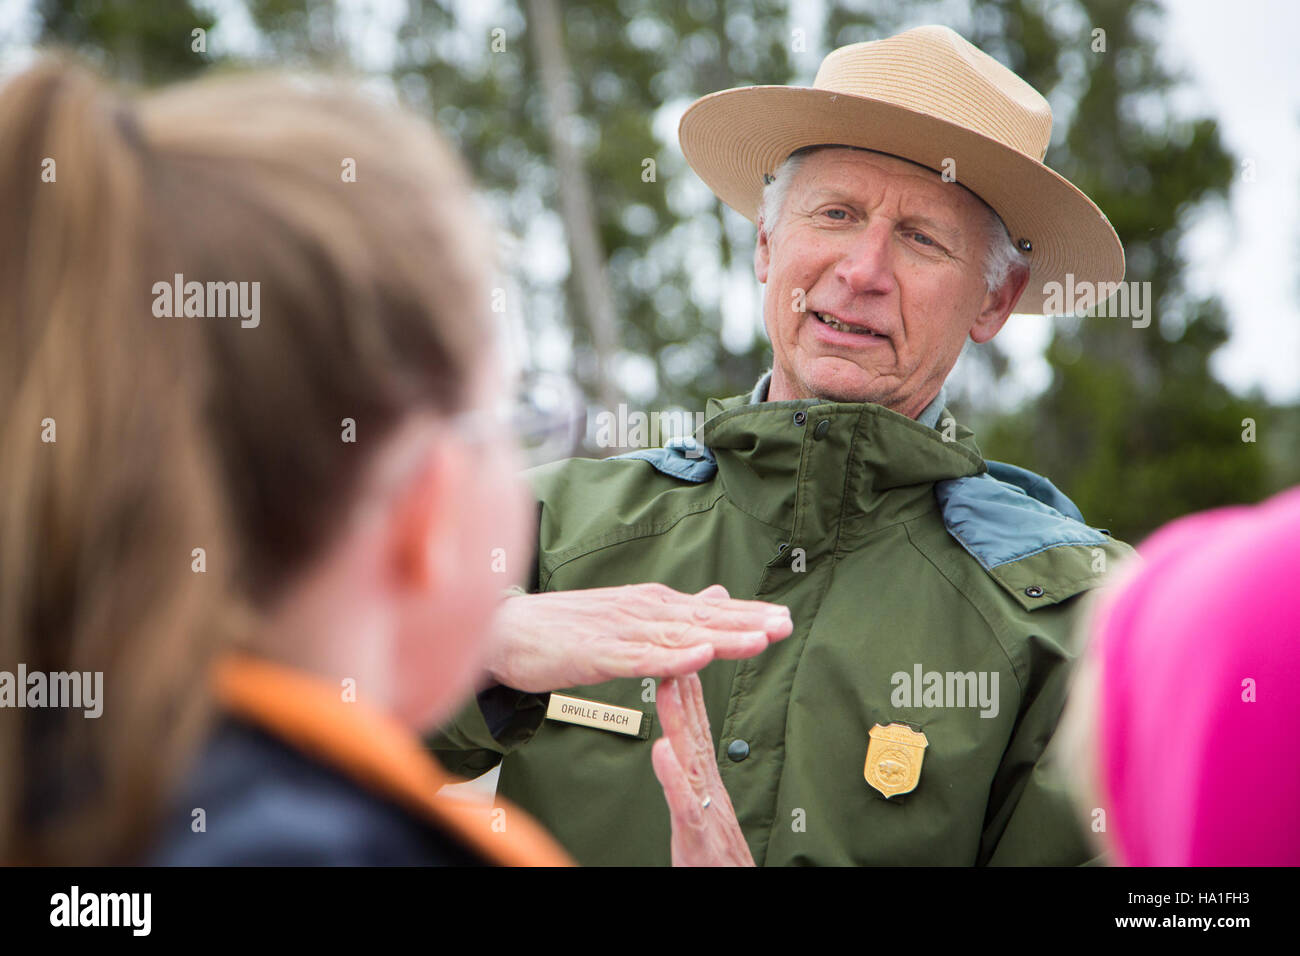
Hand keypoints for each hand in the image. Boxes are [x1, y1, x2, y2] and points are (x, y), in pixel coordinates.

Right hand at [484, 583, 791, 693]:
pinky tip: (700, 656)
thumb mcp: (627, 615)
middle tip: (786, 624)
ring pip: (681, 636)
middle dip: (747, 621)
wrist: (508, 631)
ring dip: (722, 637)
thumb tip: (718, 596)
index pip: (708, 610)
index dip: (746, 614)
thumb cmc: (566, 627)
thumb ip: (673, 612)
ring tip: (760, 639)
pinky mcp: (599, 655)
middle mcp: (642, 612)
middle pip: (703, 618)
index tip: (784, 618)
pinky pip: (642, 659)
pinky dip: (672, 658)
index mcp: (650, 605)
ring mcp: (621, 632)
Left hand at [651, 673, 754, 865]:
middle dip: (684, 691)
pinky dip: (673, 776)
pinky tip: (662, 752)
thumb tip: (677, 747)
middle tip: (675, 650)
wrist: (733, 884)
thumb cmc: (717, 857)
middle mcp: (709, 789)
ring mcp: (705, 809)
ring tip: (668, 685)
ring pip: (690, 757)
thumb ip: (690, 781)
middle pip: (695, 732)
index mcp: (708, 783)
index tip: (683, 657)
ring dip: (679, 720)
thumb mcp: (704, 812)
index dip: (690, 693)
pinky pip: (684, 802)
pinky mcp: (697, 835)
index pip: (698, 730)